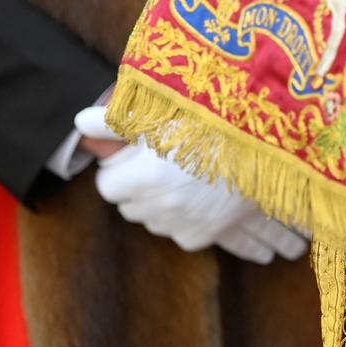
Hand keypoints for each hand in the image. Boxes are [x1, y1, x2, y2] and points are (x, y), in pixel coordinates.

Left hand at [74, 106, 308, 260]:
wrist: (266, 138)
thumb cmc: (212, 118)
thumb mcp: (162, 111)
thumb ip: (115, 121)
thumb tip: (79, 123)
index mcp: (143, 178)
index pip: (108, 186)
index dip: (119, 169)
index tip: (133, 155)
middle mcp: (161, 208)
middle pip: (130, 207)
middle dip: (139, 189)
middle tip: (160, 164)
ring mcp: (186, 225)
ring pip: (157, 223)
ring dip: (165, 207)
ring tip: (184, 182)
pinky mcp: (209, 234)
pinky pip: (187, 236)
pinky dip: (195, 224)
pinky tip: (211, 211)